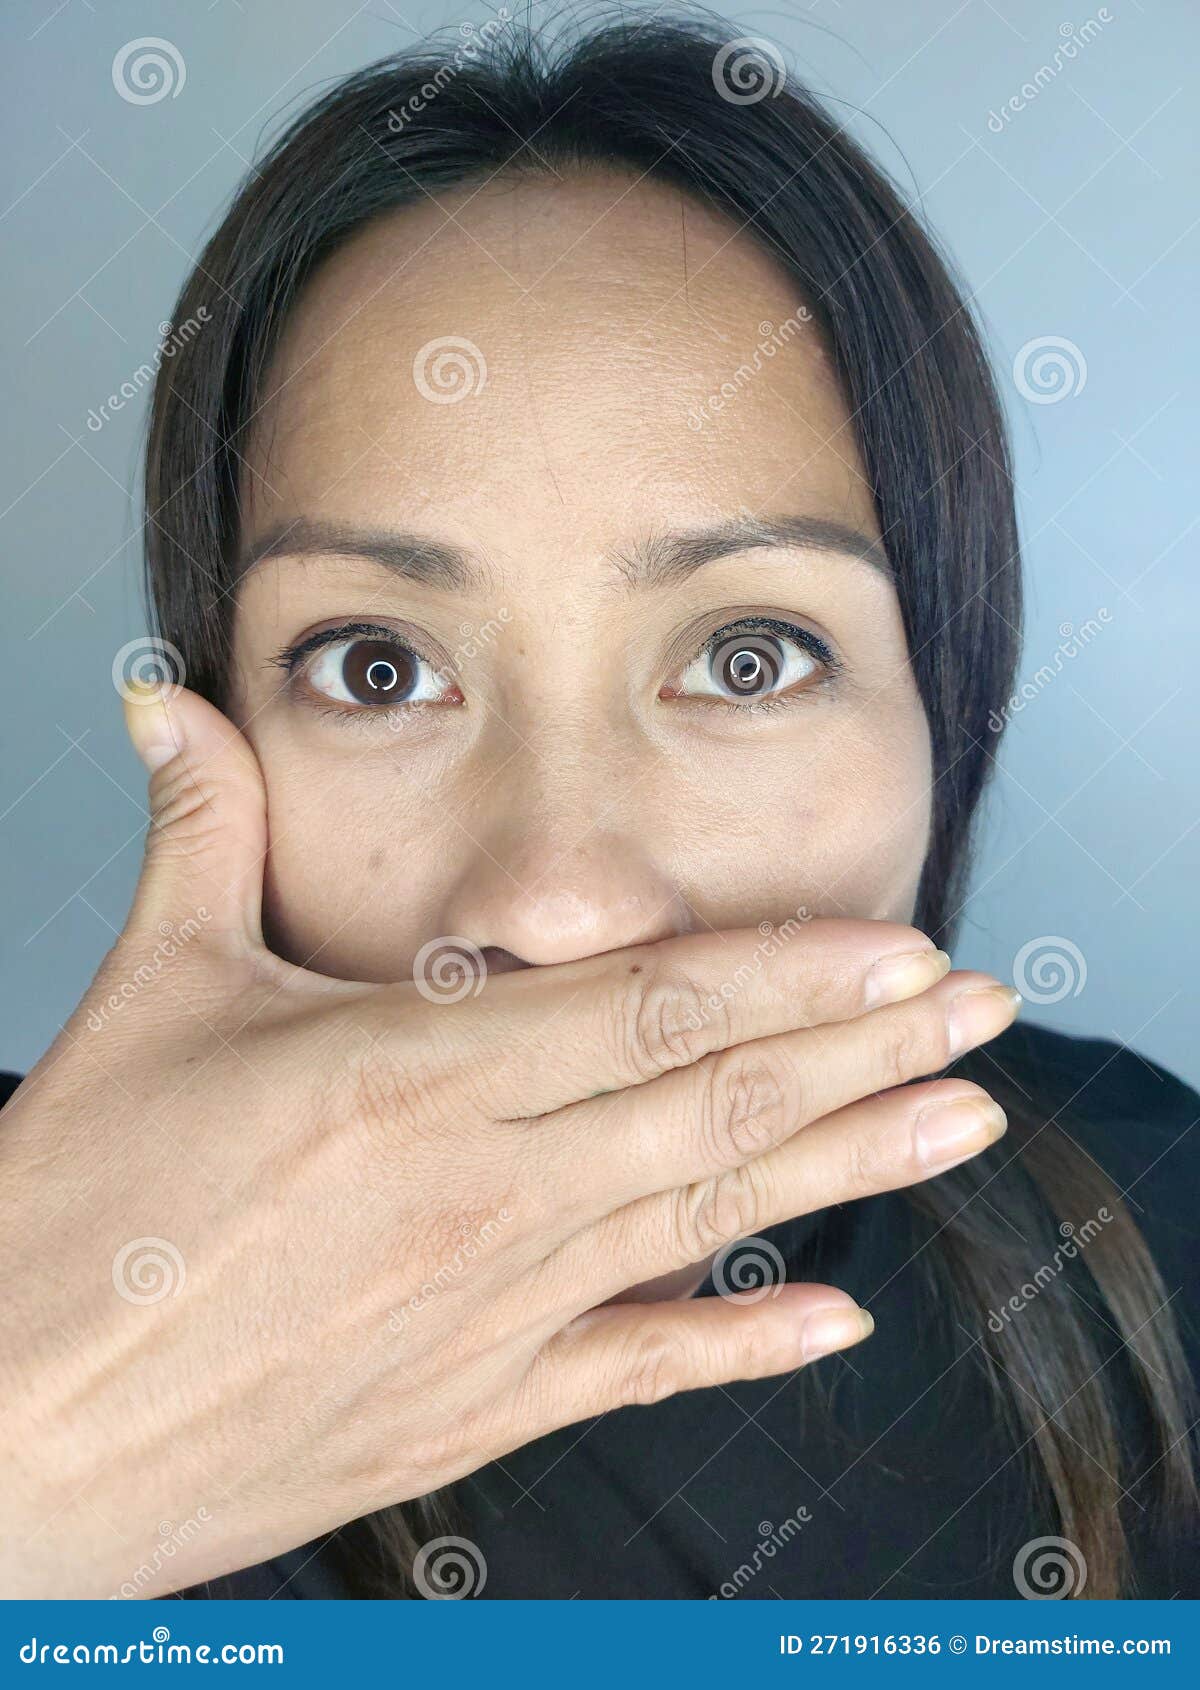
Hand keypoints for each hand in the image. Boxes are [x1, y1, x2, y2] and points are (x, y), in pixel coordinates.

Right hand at [0, 684, 1017, 1596]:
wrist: (4, 1430)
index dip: (791, 973)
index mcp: (408, 1075)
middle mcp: (478, 1194)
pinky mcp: (469, 1408)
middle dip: (866, 1053)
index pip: (646, 1004)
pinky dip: (743, 1346)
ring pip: (708, 1223)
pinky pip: (639, 1369)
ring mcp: (488, 1313)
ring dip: (851, 1169)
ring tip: (965, 1128)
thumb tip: (165, 702)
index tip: (901, 949)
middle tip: (985, 1014)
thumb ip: (198, 837)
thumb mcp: (145, 998)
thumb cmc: (67, 1213)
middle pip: (714, 1104)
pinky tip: (840, 1322)